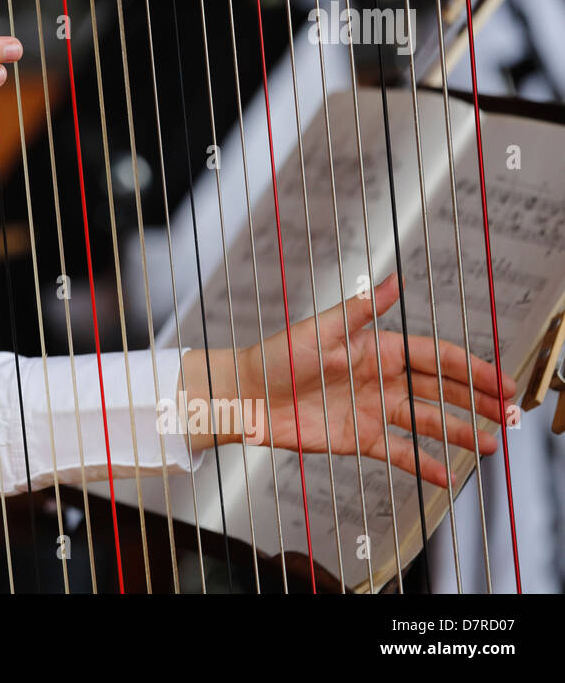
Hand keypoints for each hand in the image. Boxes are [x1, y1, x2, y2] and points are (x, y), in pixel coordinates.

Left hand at [181, 274, 514, 487]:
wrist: (248, 395)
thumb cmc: (278, 355)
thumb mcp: (322, 329)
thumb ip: (361, 309)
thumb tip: (393, 281)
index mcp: (377, 349)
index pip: (435, 357)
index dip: (471, 368)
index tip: (501, 381)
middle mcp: (382, 379)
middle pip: (440, 390)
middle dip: (477, 400)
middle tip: (509, 414)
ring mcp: (374, 410)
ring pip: (427, 422)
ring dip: (458, 432)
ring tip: (487, 444)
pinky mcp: (360, 439)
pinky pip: (400, 452)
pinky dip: (424, 464)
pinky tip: (447, 475)